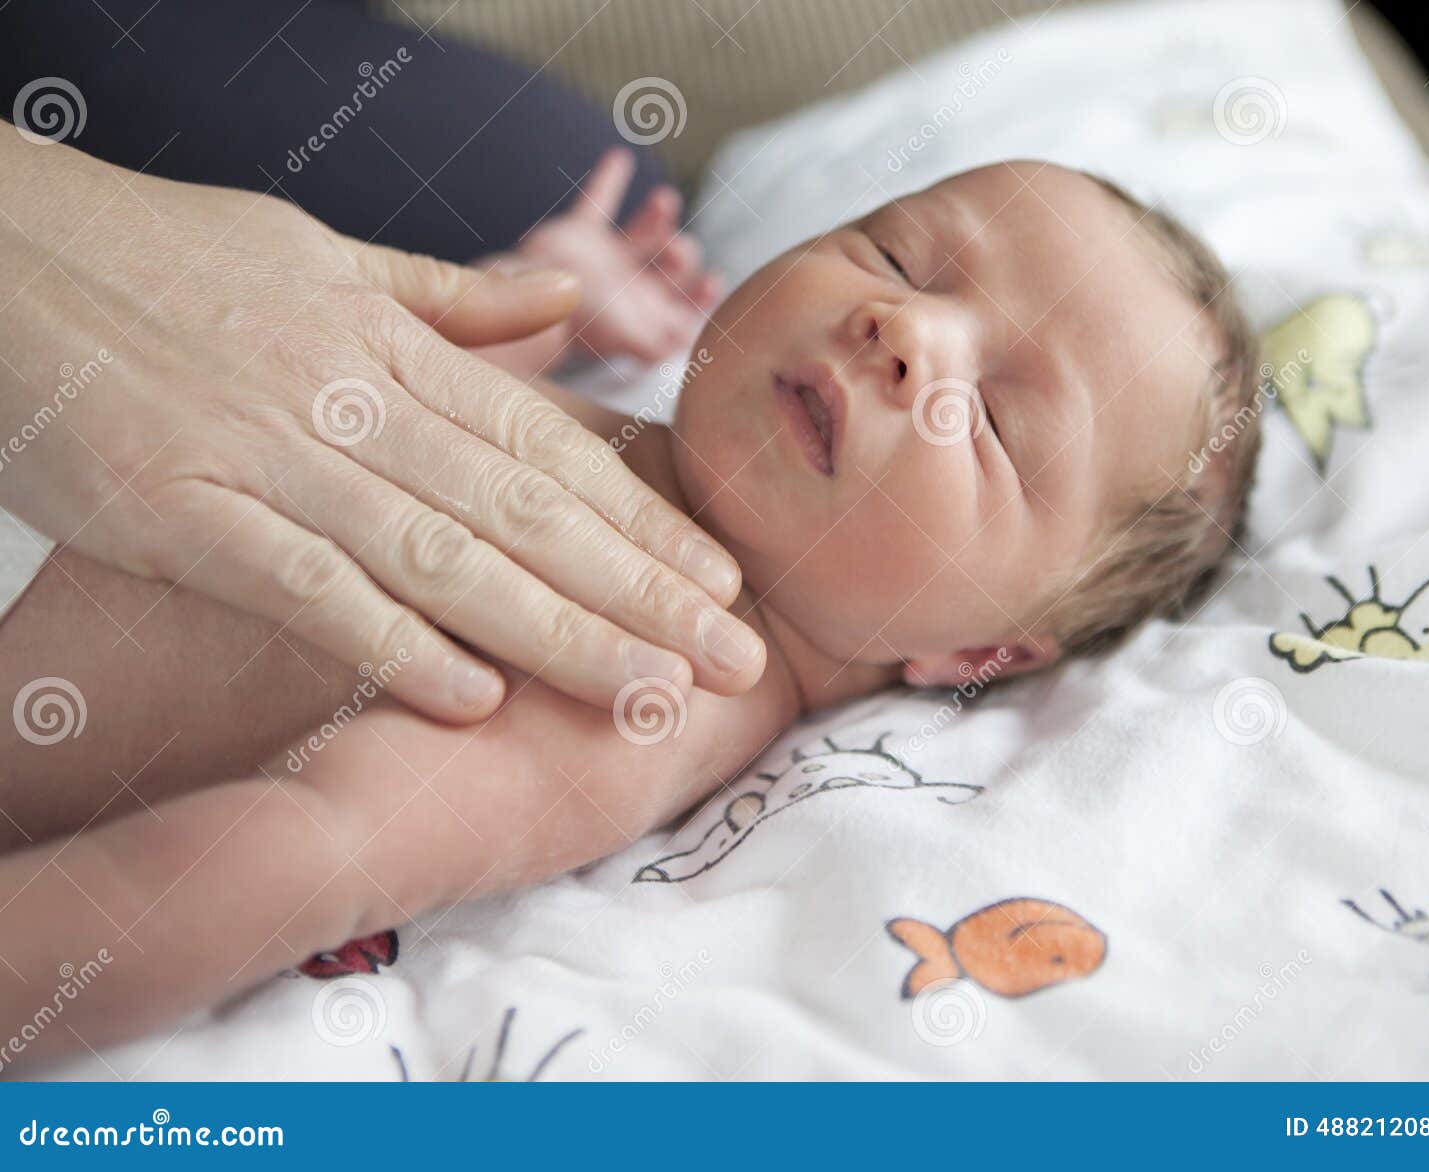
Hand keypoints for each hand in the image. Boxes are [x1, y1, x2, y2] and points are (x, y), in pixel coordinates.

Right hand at [0, 136, 764, 721]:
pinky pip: (306, 587)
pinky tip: (473, 700)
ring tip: (647, 693)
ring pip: (442, 555)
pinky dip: (390, 643)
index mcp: (395, 345)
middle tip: (734, 658)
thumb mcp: (325, 256)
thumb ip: (449, 298)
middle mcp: (355, 400)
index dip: (643, 518)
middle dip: (640, 590)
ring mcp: (271, 456)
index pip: (549, 448)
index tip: (722, 577)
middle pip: (526, 512)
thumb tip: (558, 297)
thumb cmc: (167, 256)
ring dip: (555, 631)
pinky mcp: (181, 511)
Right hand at [473, 148, 721, 376]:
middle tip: (674, 252)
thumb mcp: (633, 338)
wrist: (532, 299)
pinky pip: (597, 201)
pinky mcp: (578, 235)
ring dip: (657, 216)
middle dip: (680, 254)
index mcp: (645, 314)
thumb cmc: (586, 321)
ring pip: (642, 234)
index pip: (683, 305)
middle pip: (669, 266)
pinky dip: (608, 180)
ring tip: (665, 200)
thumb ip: (664, 342)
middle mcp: (628, 286)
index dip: (702, 295)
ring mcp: (604, 259)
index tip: (713, 280)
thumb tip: (691, 338)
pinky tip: (620, 156)